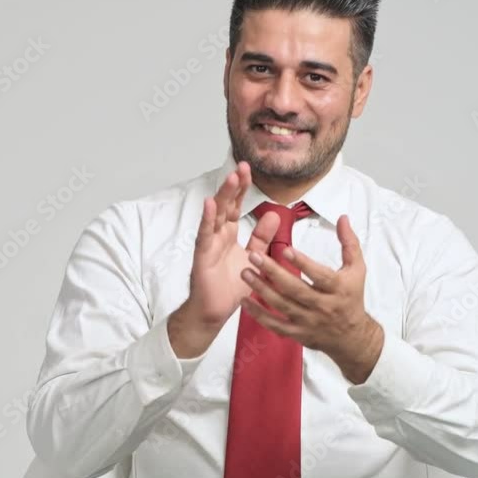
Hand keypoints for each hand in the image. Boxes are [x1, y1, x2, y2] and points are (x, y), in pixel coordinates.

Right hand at [169, 162, 279, 357]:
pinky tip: (210, 204)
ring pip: (215, 215)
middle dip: (234, 185)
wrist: (214, 312)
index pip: (235, 206)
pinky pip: (205, 235)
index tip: (248, 170)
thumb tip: (275, 215)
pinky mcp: (202, 256)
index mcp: (228, 234)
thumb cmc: (230, 286)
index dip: (242, 188)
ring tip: (231, 178)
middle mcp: (217, 235)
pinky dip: (207, 219)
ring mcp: (208, 243)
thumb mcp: (254, 258)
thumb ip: (262, 237)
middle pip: (225, 205)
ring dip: (223, 196)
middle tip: (242, 166)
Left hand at [239, 214, 383, 383]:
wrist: (352, 337)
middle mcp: (323, 306)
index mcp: (338, 288)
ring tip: (245, 273)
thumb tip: (342, 218)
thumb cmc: (352, 297)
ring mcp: (308, 321)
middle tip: (253, 256)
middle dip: (273, 273)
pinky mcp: (297, 333)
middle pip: (296, 290)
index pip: (320, 276)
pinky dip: (259, 315)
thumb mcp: (357, 269)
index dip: (303, 264)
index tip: (285, 250)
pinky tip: (245, 301)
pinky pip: (276, 325)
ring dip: (262, 290)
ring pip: (282, 306)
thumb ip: (349, 243)